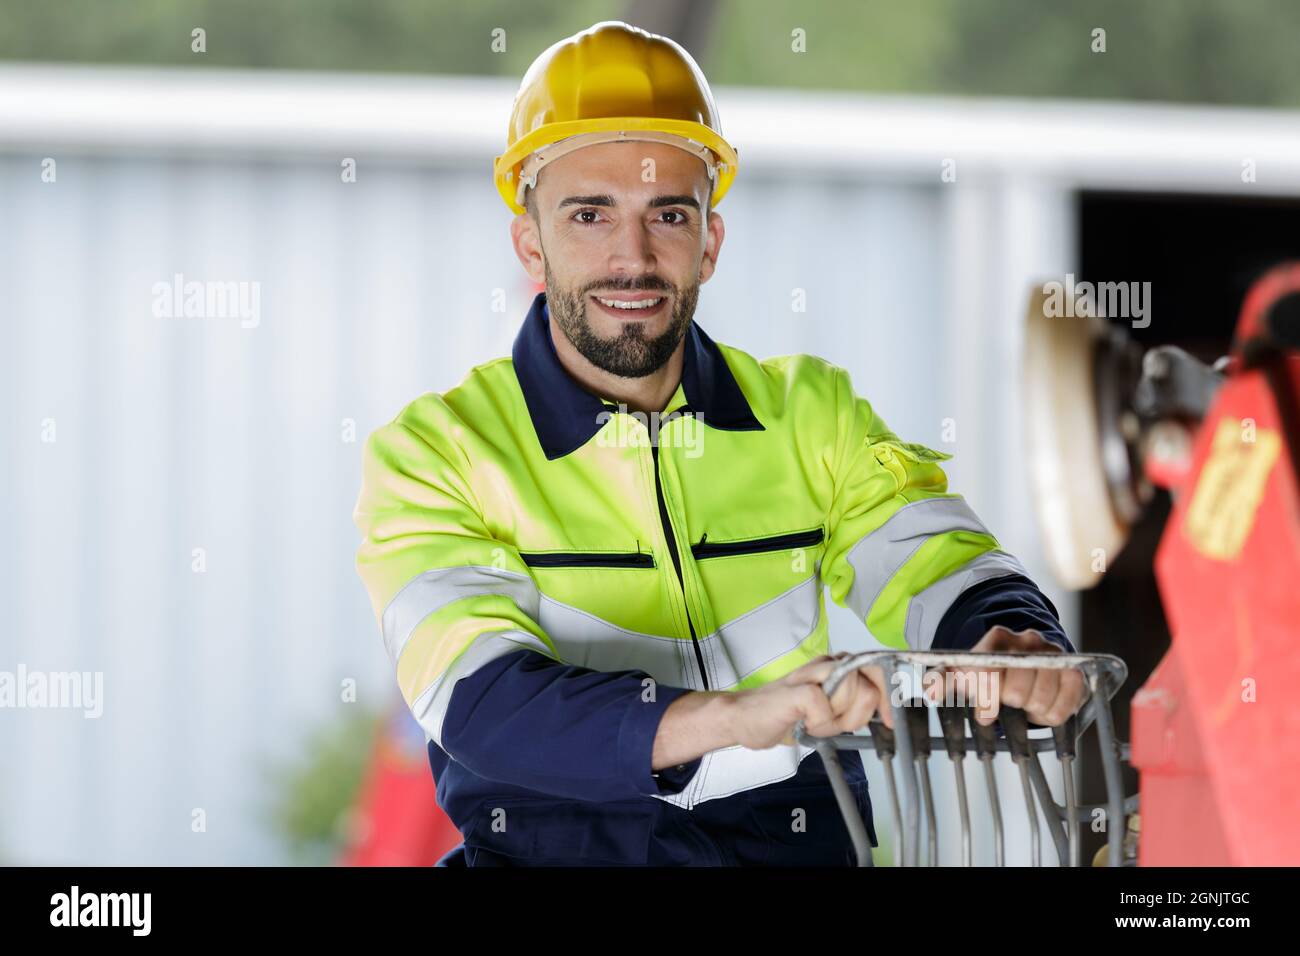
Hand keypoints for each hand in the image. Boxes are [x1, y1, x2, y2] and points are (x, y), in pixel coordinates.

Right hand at [727, 653, 891, 749]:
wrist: (744, 718)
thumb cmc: (785, 715)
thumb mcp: (830, 714)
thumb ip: (855, 708)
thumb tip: (887, 714)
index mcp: (838, 667)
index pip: (879, 671)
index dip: (889, 698)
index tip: (890, 722)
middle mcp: (828, 664)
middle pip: (870, 688)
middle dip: (857, 716)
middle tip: (831, 724)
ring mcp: (813, 674)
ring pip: (852, 694)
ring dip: (835, 722)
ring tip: (812, 722)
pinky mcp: (798, 689)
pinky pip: (825, 708)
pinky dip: (818, 724)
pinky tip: (803, 723)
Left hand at [925, 626, 1085, 726]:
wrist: (1024, 658)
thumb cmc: (988, 671)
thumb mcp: (961, 672)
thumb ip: (941, 680)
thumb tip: (930, 692)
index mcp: (996, 639)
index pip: (988, 674)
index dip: (986, 701)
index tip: (984, 715)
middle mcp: (1027, 641)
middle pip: (1016, 691)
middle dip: (1009, 704)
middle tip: (1008, 702)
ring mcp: (1053, 653)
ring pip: (1041, 699)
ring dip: (1031, 710)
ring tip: (1025, 703)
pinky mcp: (1073, 668)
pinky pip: (1066, 703)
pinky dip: (1053, 714)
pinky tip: (1043, 708)